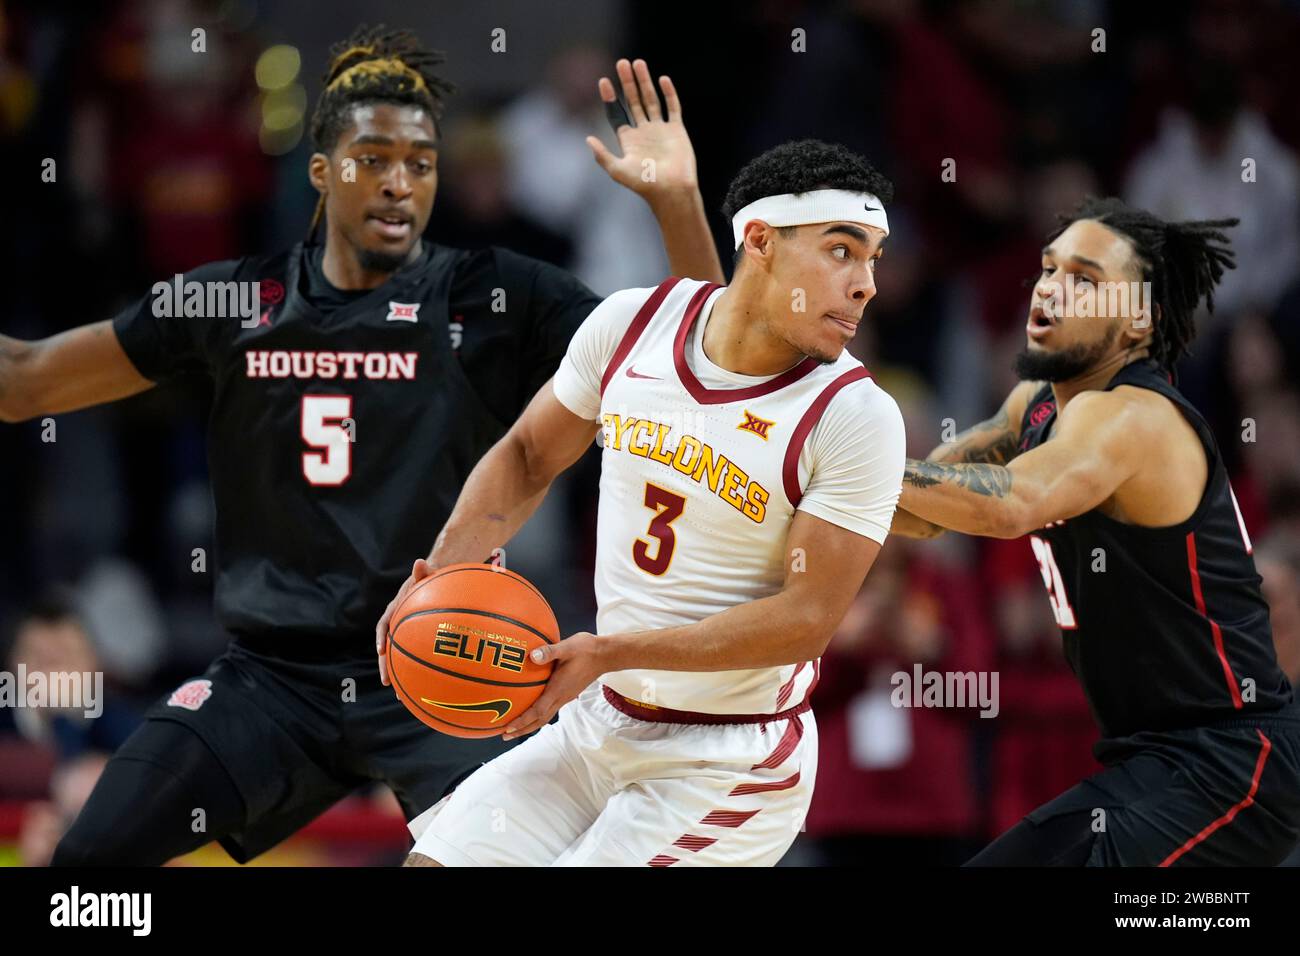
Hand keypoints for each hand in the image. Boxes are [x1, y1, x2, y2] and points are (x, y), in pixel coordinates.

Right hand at [375, 557, 433, 685]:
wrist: (440, 581)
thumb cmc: (434, 577)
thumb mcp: (428, 573)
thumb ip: (423, 571)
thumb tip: (420, 562)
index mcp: (396, 608)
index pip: (385, 623)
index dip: (381, 636)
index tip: (381, 650)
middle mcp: (398, 623)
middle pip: (388, 647)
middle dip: (386, 666)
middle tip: (388, 683)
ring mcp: (408, 633)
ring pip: (401, 657)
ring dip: (400, 675)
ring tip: (402, 696)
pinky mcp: (419, 640)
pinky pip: (417, 657)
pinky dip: (420, 671)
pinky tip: (428, 687)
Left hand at [502, 631, 604, 740]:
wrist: (605, 655)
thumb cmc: (586, 649)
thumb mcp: (567, 647)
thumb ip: (549, 651)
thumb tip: (532, 655)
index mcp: (558, 690)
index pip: (538, 711)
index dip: (522, 721)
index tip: (508, 728)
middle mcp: (561, 697)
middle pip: (539, 720)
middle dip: (521, 729)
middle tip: (504, 735)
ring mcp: (565, 696)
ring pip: (544, 716)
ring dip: (528, 724)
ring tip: (513, 728)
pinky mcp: (567, 693)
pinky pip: (549, 708)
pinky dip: (536, 714)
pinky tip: (529, 709)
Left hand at [587, 58, 697, 201]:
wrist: (671, 191)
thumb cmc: (644, 184)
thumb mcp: (617, 170)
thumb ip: (602, 155)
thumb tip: (587, 138)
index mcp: (629, 140)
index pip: (617, 113)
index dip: (610, 97)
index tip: (604, 81)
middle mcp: (644, 132)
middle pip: (633, 102)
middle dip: (627, 83)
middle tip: (621, 63)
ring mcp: (661, 130)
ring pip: (651, 100)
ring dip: (645, 82)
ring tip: (638, 63)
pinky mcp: (677, 131)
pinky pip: (672, 108)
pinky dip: (669, 93)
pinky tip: (662, 79)